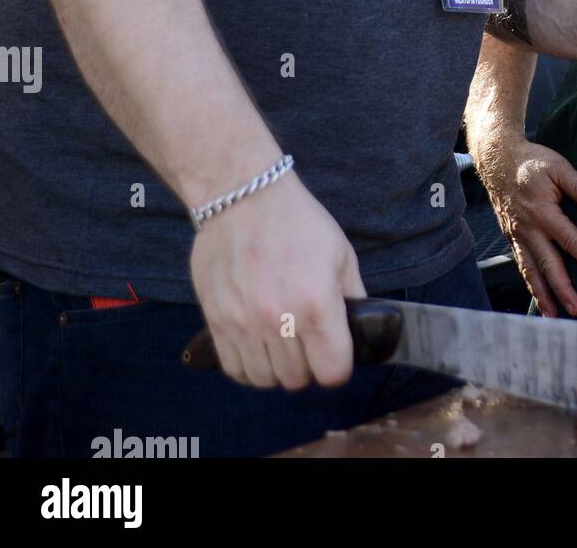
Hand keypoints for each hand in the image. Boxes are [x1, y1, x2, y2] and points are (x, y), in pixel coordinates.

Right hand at [190, 172, 366, 389]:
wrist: (243, 196)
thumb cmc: (297, 221)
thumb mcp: (341, 253)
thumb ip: (353, 297)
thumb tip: (359, 329)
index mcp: (317, 303)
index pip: (333, 371)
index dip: (339, 365)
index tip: (336, 352)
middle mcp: (280, 320)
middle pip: (298, 379)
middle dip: (309, 365)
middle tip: (308, 341)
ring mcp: (244, 324)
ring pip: (266, 379)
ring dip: (278, 367)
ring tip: (282, 341)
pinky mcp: (217, 321)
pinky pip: (235, 369)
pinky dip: (249, 365)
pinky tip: (258, 343)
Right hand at [480, 137, 576, 317]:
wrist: (497, 161)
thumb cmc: (531, 162)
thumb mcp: (557, 165)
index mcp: (542, 211)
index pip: (568, 239)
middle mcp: (528, 228)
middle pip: (547, 263)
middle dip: (562, 289)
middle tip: (576, 310)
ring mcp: (517, 236)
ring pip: (531, 271)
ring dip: (543, 295)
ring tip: (555, 317)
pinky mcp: (512, 239)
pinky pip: (522, 266)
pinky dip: (531, 285)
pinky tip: (540, 300)